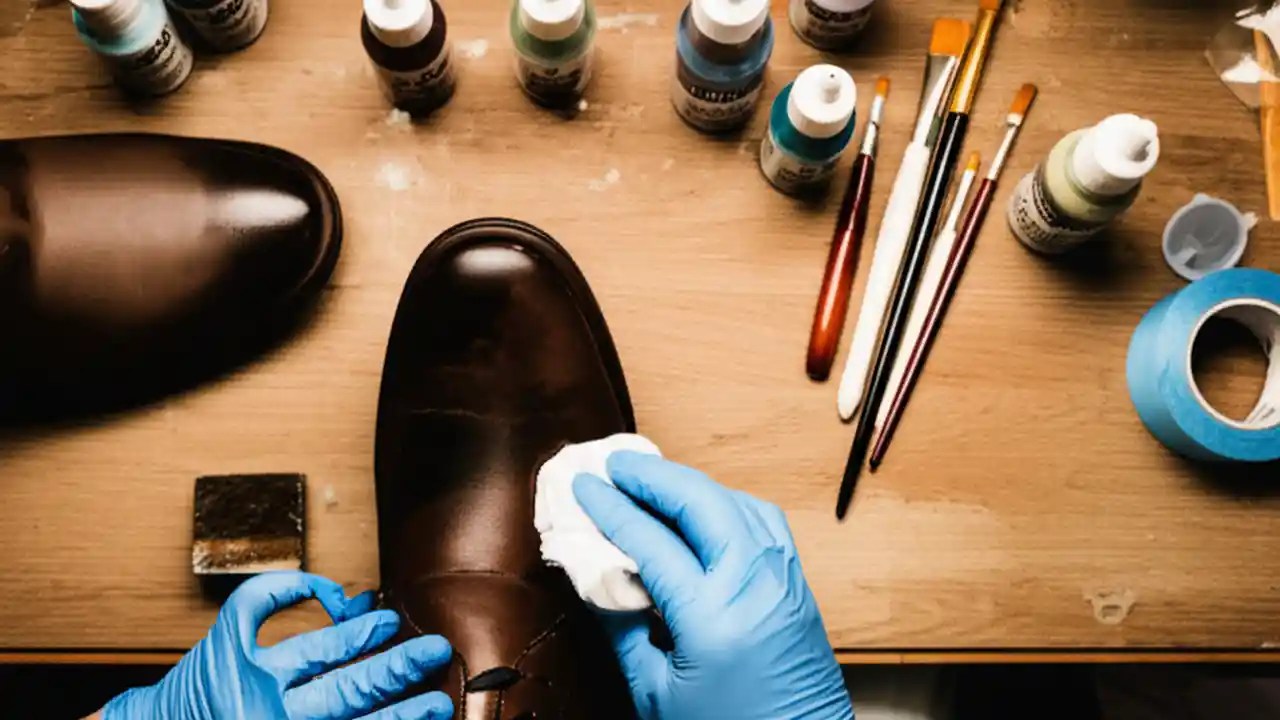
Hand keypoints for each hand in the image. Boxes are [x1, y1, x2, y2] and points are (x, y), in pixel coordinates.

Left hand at [102, 571, 453, 719]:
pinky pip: (256, 607)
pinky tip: (323, 591)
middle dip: (397, 667)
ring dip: (359, 634)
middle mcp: (268, 714)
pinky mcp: (220, 649)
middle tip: (434, 649)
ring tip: (392, 622)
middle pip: (348, 688)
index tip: (439, 704)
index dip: (404, 716)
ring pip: (316, 649)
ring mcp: (243, 677)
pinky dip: (289, 589)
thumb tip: (381, 718)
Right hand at [573, 452, 853, 719]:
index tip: (583, 485)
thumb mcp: (655, 693)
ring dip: (691, 484)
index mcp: (712, 615)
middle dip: (653, 476)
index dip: (610, 507)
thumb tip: (596, 576)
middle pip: (699, 501)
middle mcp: (753, 583)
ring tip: (651, 480)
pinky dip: (727, 503)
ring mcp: (782, 579)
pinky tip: (703, 508)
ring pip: (735, 502)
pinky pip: (763, 522)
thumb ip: (622, 629)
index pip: (650, 539)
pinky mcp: (797, 585)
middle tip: (614, 464)